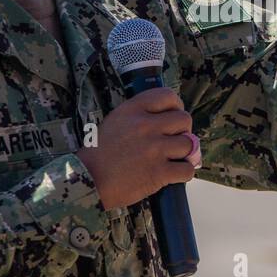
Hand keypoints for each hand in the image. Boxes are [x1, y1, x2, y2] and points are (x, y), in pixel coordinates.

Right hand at [76, 87, 197, 208]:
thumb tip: (168, 118)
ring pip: (189, 144)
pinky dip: (184, 172)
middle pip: (184, 119)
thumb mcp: (115, 121)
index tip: (173, 117)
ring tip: (173, 158)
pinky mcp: (159, 172)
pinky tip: (174, 173)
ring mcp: (154, 149)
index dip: (176, 106)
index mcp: (133, 110)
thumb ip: (139, 114)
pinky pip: (187, 169)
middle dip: (182, 130)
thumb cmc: (100, 152)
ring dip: (184, 152)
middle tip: (173, 140)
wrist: (87, 180)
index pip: (168, 95)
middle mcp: (146, 126)